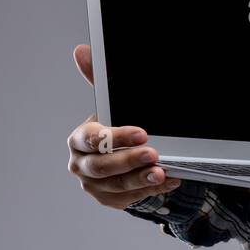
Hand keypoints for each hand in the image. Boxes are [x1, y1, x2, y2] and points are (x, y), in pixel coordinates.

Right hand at [66, 44, 180, 208]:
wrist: (120, 155)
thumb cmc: (114, 126)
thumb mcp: (111, 103)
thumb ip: (98, 77)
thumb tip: (82, 50)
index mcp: (79, 139)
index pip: (92, 140)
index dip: (116, 137)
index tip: (142, 134)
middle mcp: (81, 164)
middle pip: (102, 167)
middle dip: (130, 161)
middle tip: (155, 154)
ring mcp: (92, 184)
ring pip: (116, 185)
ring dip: (142, 179)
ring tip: (164, 171)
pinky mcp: (107, 199)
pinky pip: (129, 198)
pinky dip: (151, 190)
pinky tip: (170, 179)